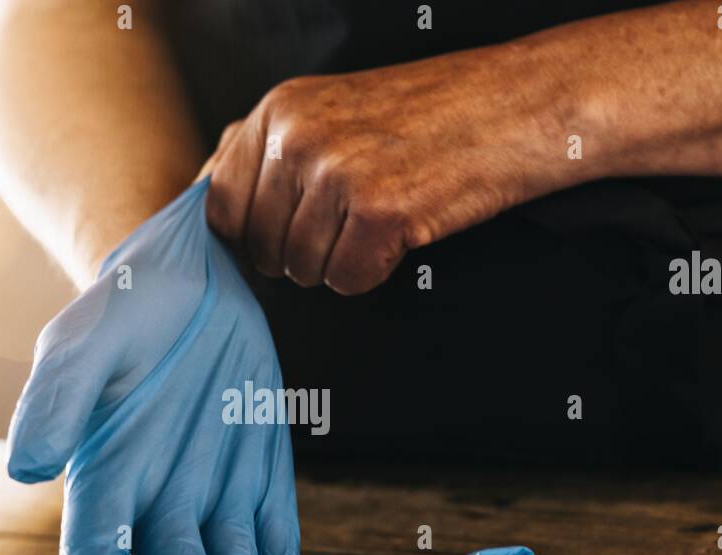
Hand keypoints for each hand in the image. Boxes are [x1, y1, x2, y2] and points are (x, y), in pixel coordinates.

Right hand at [7, 180, 313, 554]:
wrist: (189, 284)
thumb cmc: (123, 310)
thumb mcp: (85, 339)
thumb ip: (58, 400)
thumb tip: (27, 467)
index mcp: (103, 473)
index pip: (91, 541)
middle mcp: (154, 502)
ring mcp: (211, 499)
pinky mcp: (260, 487)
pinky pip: (275, 547)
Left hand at [202, 46, 588, 293]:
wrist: (513, 106)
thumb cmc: (428, 115)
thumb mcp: (329, 109)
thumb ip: (266, 149)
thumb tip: (209, 197)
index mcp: (277, 110)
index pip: (221, 206)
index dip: (252, 236)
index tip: (286, 233)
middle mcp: (296, 138)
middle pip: (261, 249)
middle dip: (301, 253)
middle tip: (350, 222)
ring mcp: (335, 173)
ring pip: (302, 270)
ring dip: (339, 263)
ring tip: (378, 220)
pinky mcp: (377, 211)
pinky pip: (346, 282)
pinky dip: (373, 273)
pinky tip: (399, 234)